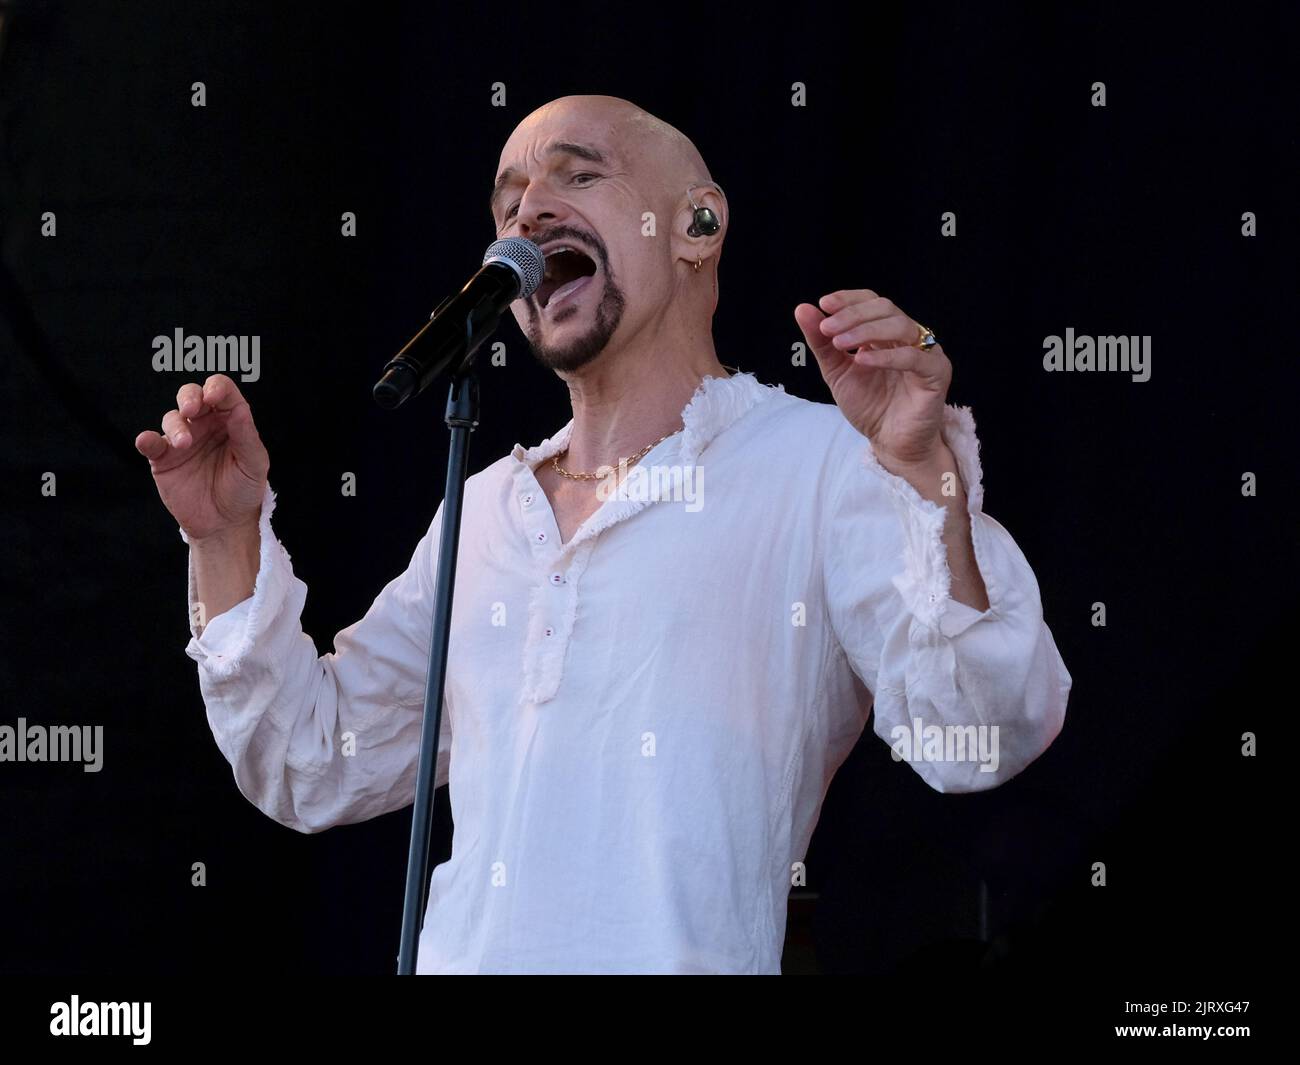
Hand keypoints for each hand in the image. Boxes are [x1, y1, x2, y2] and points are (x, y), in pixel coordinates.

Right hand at [135, 374, 269, 541]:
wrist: (225, 522)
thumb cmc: (243, 488)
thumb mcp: (254, 464)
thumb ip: (246, 436)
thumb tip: (240, 408)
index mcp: (229, 420)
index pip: (222, 393)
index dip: (217, 388)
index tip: (214, 397)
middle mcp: (204, 425)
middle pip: (191, 395)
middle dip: (189, 397)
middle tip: (191, 410)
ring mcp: (182, 440)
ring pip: (171, 418)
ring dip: (175, 426)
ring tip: (184, 444)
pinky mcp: (163, 459)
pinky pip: (151, 444)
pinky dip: (147, 440)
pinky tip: (147, 441)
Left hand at [795, 289, 951, 468]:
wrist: (890, 443)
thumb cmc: (870, 407)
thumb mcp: (836, 372)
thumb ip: (821, 343)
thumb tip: (802, 309)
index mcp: (886, 334)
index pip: (871, 302)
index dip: (849, 299)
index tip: (824, 304)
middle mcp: (907, 338)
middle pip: (885, 308)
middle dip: (853, 315)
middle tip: (827, 327)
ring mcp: (925, 353)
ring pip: (900, 326)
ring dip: (866, 330)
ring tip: (840, 343)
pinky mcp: (936, 373)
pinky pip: (914, 357)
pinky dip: (886, 356)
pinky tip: (862, 360)